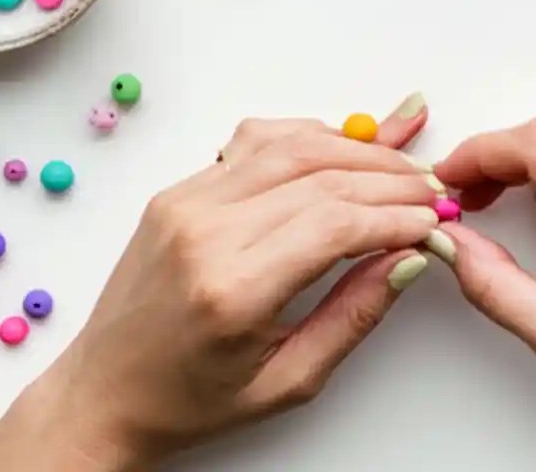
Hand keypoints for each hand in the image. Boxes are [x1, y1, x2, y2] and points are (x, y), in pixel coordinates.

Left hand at [0, 94, 444, 471]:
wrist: (103, 393)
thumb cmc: (187, 399)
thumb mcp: (288, 381)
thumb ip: (354, 315)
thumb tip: (408, 260)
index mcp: (232, 289)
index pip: (336, 223)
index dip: (396, 215)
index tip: (432, 222)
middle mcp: (204, 232)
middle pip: (321, 176)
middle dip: (389, 178)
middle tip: (430, 191)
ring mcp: (185, 202)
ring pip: (290, 146)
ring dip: (356, 149)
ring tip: (400, 166)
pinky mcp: (177, 191)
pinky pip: (253, 143)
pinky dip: (307, 136)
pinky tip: (342, 147)